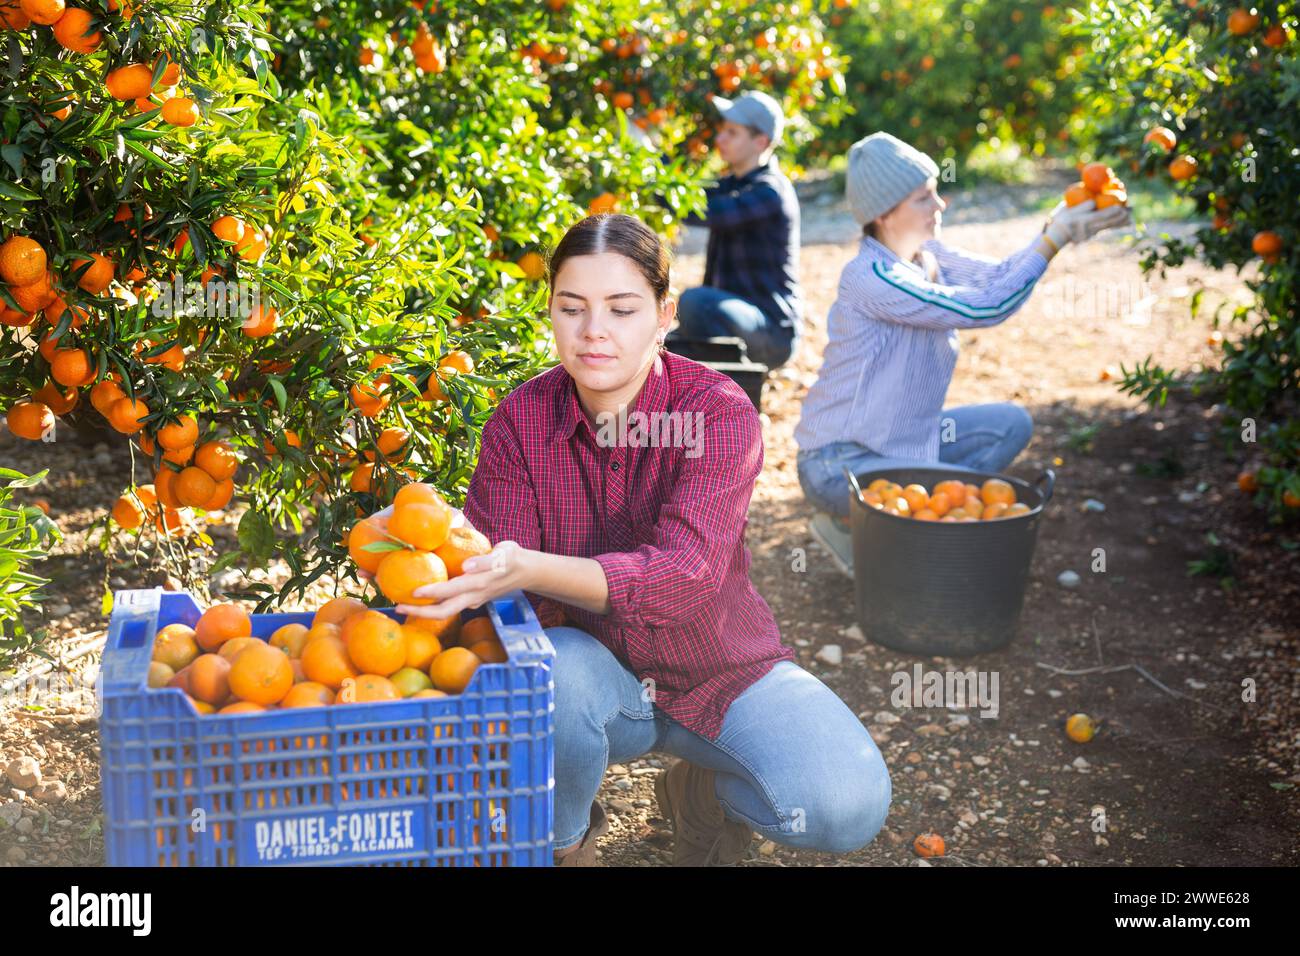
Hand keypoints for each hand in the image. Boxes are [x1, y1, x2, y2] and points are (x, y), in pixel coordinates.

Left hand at [364, 540, 531, 621]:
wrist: (527, 571)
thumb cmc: (513, 558)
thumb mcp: (504, 555)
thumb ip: (485, 561)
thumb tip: (465, 567)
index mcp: (478, 585)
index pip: (451, 592)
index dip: (432, 594)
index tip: (413, 592)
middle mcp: (473, 596)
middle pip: (444, 611)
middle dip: (420, 612)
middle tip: (396, 607)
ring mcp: (472, 600)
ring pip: (445, 611)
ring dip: (423, 611)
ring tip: (401, 604)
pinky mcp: (471, 599)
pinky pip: (449, 605)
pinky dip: (433, 604)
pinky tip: (421, 598)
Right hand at [1044, 200, 1131, 246]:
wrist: (1054, 239)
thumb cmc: (1060, 222)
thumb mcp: (1066, 212)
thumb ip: (1081, 207)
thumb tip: (1094, 201)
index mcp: (1084, 221)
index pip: (1101, 216)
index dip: (1112, 211)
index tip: (1122, 206)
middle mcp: (1090, 229)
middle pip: (1109, 222)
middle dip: (1121, 216)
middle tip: (1130, 210)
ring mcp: (1092, 234)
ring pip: (1108, 226)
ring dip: (1120, 221)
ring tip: (1129, 216)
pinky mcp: (1092, 235)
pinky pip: (1105, 229)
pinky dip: (1114, 225)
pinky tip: (1121, 222)